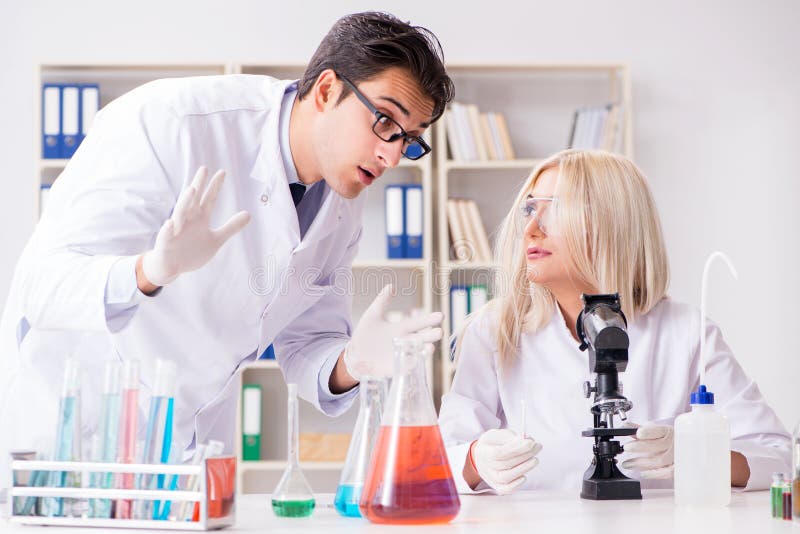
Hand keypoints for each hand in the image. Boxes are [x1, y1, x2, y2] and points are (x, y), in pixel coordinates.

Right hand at [142, 167, 250, 286]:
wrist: (172, 267)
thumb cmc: (191, 250)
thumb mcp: (215, 240)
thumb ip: (231, 227)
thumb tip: (249, 214)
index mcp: (199, 218)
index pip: (208, 199)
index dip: (215, 186)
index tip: (222, 172)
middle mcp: (187, 220)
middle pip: (193, 200)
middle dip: (198, 185)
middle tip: (204, 169)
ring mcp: (175, 229)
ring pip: (179, 213)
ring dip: (185, 201)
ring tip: (192, 190)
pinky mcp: (165, 242)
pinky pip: (166, 235)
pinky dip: (168, 229)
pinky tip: (170, 223)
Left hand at [343, 285, 442, 379]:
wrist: (355, 352)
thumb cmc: (365, 333)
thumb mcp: (373, 315)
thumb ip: (382, 301)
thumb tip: (390, 286)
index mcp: (402, 328)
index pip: (419, 323)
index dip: (430, 320)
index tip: (441, 315)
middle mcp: (405, 342)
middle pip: (422, 338)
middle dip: (432, 336)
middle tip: (440, 332)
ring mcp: (401, 355)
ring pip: (417, 353)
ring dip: (424, 352)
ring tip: (430, 348)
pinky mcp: (394, 367)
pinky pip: (405, 367)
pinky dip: (411, 365)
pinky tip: (415, 362)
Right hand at [470, 429, 541, 493]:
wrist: (483, 455)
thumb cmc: (492, 444)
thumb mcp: (498, 435)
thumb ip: (511, 437)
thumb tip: (526, 441)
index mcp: (483, 451)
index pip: (499, 452)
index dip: (516, 448)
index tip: (531, 442)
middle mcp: (484, 466)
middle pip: (505, 464)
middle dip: (525, 455)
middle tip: (537, 447)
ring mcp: (490, 477)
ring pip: (506, 477)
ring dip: (524, 468)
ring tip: (535, 460)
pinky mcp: (496, 485)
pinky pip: (505, 489)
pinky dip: (516, 485)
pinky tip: (524, 476)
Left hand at [620, 423, 673, 478]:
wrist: (685, 450)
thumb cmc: (669, 440)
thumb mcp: (657, 432)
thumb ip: (641, 429)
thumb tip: (625, 426)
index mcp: (669, 432)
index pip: (659, 430)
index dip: (649, 432)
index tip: (638, 433)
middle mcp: (674, 444)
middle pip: (657, 445)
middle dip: (639, 446)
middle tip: (626, 448)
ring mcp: (677, 457)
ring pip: (659, 460)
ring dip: (641, 462)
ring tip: (627, 464)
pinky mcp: (677, 468)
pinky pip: (667, 473)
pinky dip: (654, 474)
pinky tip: (643, 473)